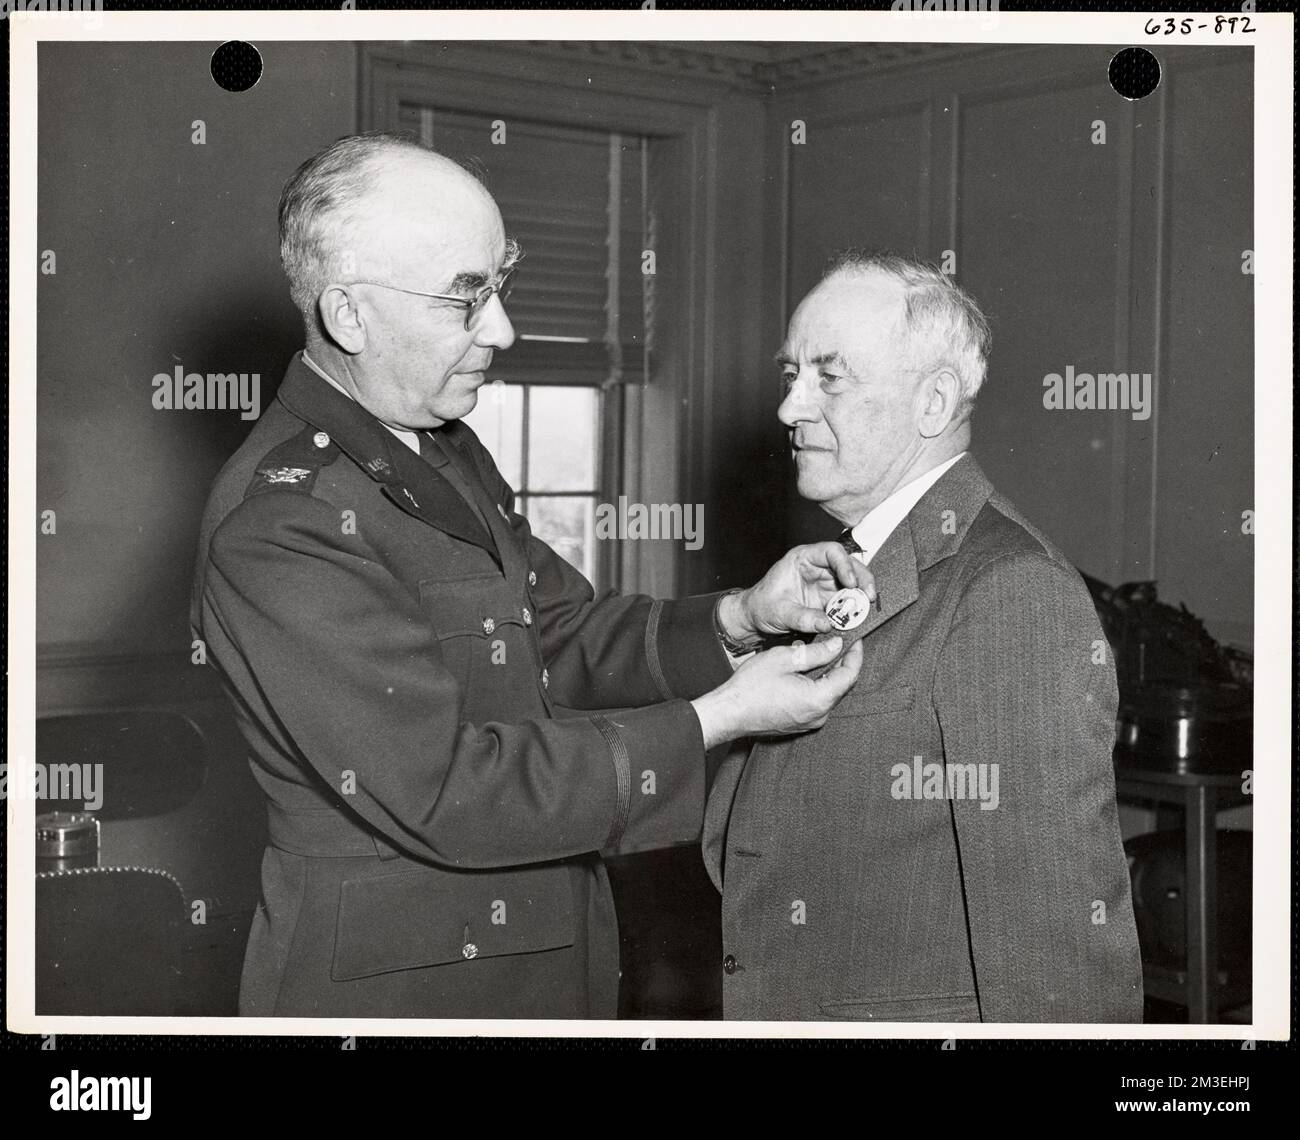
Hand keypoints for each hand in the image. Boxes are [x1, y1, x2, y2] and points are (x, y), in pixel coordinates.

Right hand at [691, 636, 863, 747]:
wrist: (729, 713)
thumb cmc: (751, 687)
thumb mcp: (784, 659)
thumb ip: (815, 652)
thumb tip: (836, 645)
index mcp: (819, 699)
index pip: (850, 674)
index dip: (855, 654)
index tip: (855, 638)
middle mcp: (819, 715)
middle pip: (841, 684)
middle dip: (841, 661)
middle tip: (838, 640)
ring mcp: (810, 721)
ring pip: (828, 692)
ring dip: (826, 672)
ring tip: (816, 651)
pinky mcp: (800, 723)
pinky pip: (816, 701)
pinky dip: (815, 683)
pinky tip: (803, 670)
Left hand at [720, 542, 875, 642]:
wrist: (755, 618)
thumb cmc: (762, 607)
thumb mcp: (780, 613)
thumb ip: (804, 618)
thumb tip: (828, 624)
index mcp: (802, 559)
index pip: (831, 552)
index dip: (845, 564)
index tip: (851, 582)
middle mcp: (818, 567)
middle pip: (849, 565)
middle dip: (862, 579)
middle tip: (869, 598)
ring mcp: (825, 582)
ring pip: (852, 582)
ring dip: (861, 596)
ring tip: (866, 610)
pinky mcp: (829, 598)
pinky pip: (847, 600)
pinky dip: (854, 608)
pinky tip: (859, 617)